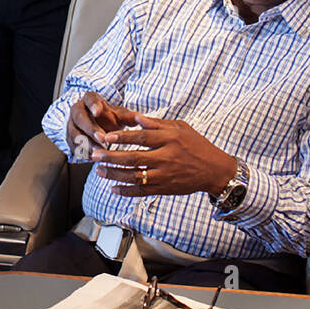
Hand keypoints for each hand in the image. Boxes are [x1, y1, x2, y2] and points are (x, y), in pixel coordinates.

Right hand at [65, 91, 138, 161]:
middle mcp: (77, 110)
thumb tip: (142, 119)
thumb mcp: (121, 116)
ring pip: (75, 133)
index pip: (89, 99)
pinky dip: (83, 152)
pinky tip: (93, 158)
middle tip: (102, 138)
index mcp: (90, 100)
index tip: (98, 111)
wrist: (97, 127)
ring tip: (99, 152)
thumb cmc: (110, 119)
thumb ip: (130, 117)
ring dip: (86, 143)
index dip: (93, 105)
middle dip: (90, 129)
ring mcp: (71, 124)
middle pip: (80, 118)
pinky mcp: (69, 139)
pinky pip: (73, 146)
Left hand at [90, 114, 236, 196]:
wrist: (214, 170)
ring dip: (115, 174)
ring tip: (99, 171)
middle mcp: (166, 157)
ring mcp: (165, 175)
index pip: (141, 137)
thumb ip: (157, 123)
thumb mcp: (181, 127)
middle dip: (112, 157)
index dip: (122, 137)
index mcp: (169, 139)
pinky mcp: (165, 188)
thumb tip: (136, 117)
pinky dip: (127, 191)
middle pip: (134, 158)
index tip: (106, 136)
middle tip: (95, 155)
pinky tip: (114, 188)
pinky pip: (143, 191)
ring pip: (135, 176)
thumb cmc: (197, 145)